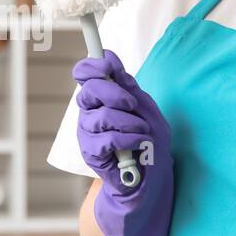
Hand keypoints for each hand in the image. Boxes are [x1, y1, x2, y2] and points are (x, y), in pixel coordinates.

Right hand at [72, 49, 173, 235]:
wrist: (150, 179)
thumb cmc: (149, 141)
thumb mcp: (145, 107)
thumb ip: (127, 85)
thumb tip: (108, 57)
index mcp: (100, 98)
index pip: (84, 74)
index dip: (93, 65)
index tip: (108, 65)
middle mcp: (88, 113)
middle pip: (89, 90)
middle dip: (116, 94)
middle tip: (132, 105)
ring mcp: (87, 134)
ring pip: (101, 116)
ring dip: (128, 122)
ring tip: (142, 131)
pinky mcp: (91, 154)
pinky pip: (107, 138)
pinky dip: (128, 139)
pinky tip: (139, 143)